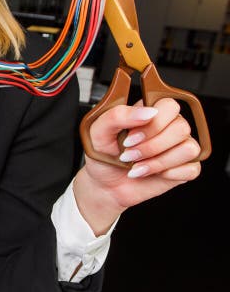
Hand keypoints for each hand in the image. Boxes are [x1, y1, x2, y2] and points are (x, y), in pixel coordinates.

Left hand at [73, 97, 201, 235]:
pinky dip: (168, 174)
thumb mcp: (98, 132)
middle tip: (130, 155)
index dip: (153, 123)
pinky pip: (192, 168)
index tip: (130, 138)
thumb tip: (147, 112)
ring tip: (137, 166)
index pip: (169, 106)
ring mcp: (179, 148)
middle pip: (181, 128)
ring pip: (188, 149)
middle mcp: (168, 128)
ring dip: (158, 162)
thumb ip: (117, 116)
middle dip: (151, 146)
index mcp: (150, 113)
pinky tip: (151, 173)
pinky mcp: (184, 168)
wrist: (104, 185)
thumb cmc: (103, 157)